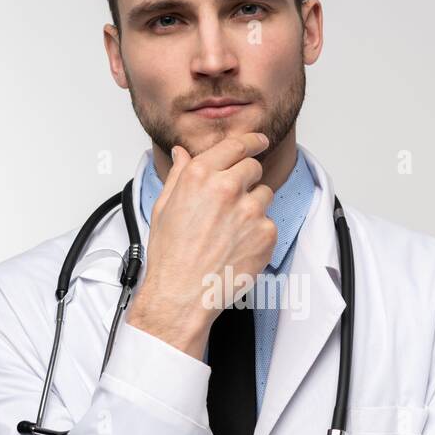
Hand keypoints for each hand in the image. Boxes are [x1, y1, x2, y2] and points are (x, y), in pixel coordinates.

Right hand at [126, 132, 276, 358]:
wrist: (182, 293)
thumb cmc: (170, 255)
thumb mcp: (164, 207)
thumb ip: (180, 175)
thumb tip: (184, 153)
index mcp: (200, 176)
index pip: (236, 145)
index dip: (251, 141)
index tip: (259, 141)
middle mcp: (227, 188)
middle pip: (253, 167)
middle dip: (246, 179)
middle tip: (233, 202)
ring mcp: (250, 210)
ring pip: (264, 195)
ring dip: (252, 207)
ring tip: (230, 231)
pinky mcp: (266, 233)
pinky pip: (270, 223)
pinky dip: (258, 233)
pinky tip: (237, 246)